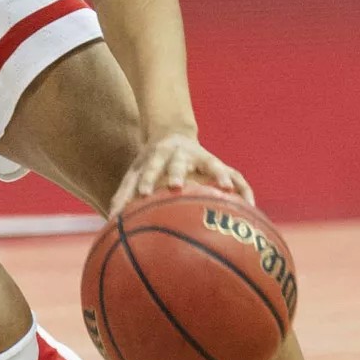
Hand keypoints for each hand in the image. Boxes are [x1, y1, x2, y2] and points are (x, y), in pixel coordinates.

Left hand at [108, 132, 254, 216]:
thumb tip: (109, 224)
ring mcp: (201, 158)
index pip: (150, 168)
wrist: (172, 135)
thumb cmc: (150, 164)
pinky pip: (236, 176)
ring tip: (226, 188)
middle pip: (178, 162)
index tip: (145, 194)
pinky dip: (243, 189)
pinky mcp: (219, 165)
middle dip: (177, 172)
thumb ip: (123, 197)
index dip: (148, 180)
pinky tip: (250, 208)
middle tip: (177, 185)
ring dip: (218, 174)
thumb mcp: (135, 175)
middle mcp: (179, 155)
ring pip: (212, 163)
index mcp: (157, 157)